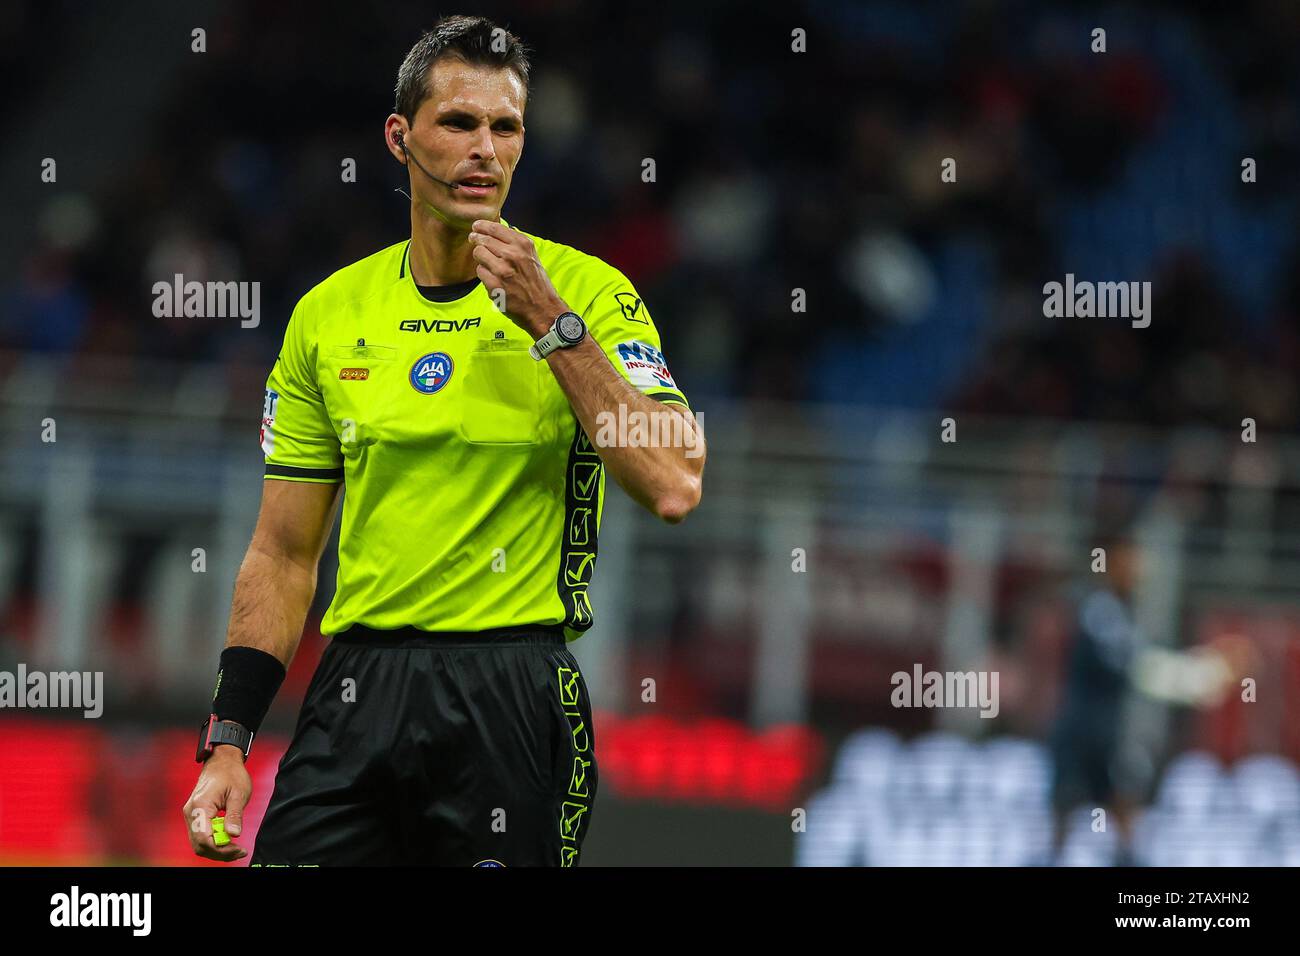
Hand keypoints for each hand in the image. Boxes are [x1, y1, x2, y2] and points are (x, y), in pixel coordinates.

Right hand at [183, 746, 251, 861]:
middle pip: (200, 844)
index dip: (221, 849)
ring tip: (236, 848)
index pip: (204, 838)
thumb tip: (234, 834)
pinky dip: (213, 842)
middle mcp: (191, 812)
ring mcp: (191, 814)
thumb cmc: (231, 773)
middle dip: (219, 852)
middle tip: (240, 851)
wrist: (221, 761)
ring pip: (199, 843)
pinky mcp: (195, 815)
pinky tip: (228, 839)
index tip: (239, 849)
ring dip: (216, 849)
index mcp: (200, 806)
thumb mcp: (238, 793)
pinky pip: (201, 835)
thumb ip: (234, 815)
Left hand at [468, 219, 566, 337]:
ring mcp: (502, 270)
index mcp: (523, 245)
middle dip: (476, 239)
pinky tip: (493, 279)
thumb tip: (498, 233)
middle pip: (483, 239)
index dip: (482, 226)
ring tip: (488, 264)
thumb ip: (516, 244)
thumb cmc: (538, 284)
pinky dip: (484, 275)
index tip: (476, 226)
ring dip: (481, 258)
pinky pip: (480, 272)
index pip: (495, 228)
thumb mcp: (532, 257)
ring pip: (479, 254)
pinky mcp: (494, 285)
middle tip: (473, 239)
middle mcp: (512, 254)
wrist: (542, 308)